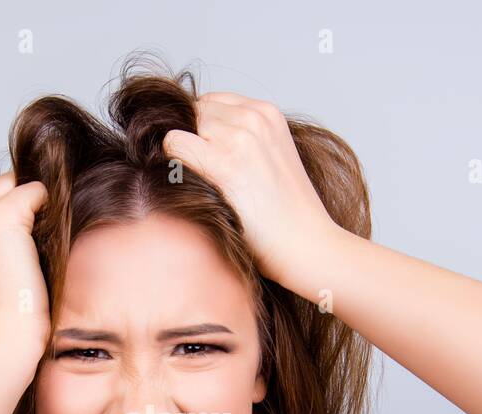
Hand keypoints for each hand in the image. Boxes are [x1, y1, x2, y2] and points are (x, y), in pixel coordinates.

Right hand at [0, 171, 49, 363]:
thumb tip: (21, 210)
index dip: (3, 215)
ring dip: (32, 208)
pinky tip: (41, 245)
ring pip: (15, 184)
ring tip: (33, 249)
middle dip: (17, 205)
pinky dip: (46, 212)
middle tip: (28, 248)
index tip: (11, 249)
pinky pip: (35, 191)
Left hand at [162, 92, 338, 285]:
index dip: (203, 130)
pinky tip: (197, 189)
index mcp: (268, 112)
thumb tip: (195, 133)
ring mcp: (241, 138)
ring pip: (183, 127)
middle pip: (195, 112)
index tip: (213, 159)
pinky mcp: (226, 163)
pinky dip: (175, 165)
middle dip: (194, 140)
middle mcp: (254, 117)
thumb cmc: (285, 213)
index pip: (211, 102)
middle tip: (211, 177)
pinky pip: (174, 144)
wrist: (306, 243)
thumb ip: (241, 137)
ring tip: (209, 186)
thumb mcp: (271, 156)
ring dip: (186, 155)